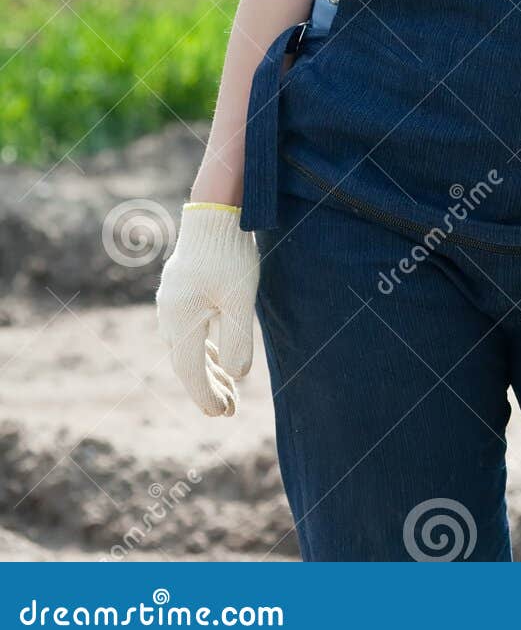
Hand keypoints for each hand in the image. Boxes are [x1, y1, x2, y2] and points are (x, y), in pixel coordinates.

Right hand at [155, 203, 259, 416]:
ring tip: (229, 392)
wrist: (214, 215)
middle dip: (209, 389)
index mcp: (182, 321)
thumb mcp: (240, 300)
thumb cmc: (229, 255)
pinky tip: (219, 360)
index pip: (191, 371)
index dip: (207, 396)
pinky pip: (190, 332)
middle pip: (188, 363)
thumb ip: (237, 338)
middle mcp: (170, 316)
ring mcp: (172, 305)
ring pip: (189, 348)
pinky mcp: (180, 294)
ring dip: (208, 371)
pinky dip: (204, 350)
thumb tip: (238, 375)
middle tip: (230, 411)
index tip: (222, 414)